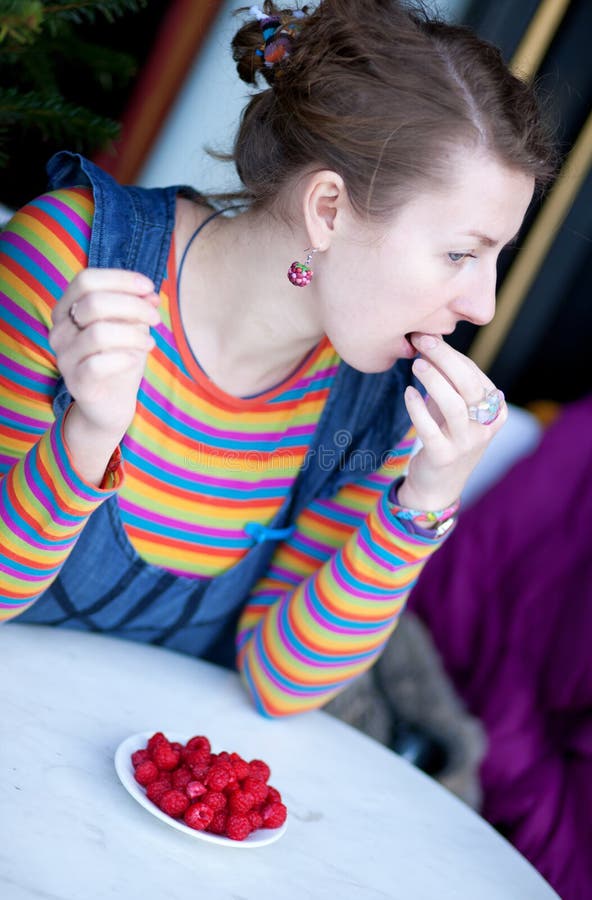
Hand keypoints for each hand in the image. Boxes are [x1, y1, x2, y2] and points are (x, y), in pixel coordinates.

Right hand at [49, 268, 160, 438]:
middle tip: (155, 318)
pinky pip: (98, 364)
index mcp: (67, 309)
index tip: (149, 287)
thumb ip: (137, 307)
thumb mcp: (131, 327)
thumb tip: (149, 294)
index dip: (120, 279)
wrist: (110, 404)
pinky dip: (124, 358)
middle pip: (93, 302)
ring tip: (149, 342)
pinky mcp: (76, 383)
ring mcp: (64, 357)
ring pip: (98, 333)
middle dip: (133, 306)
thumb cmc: (119, 358)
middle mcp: (59, 330)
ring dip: (134, 334)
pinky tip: (135, 359)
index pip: (86, 280)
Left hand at [398, 332, 506, 510]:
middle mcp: (486, 427)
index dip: (451, 353)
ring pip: (455, 406)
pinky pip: (430, 429)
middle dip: (446, 359)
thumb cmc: (445, 435)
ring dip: (434, 381)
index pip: (474, 374)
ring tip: (416, 364)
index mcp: (494, 410)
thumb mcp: (452, 406)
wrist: (438, 484)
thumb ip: (447, 379)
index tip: (427, 336)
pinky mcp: (444, 457)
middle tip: (422, 342)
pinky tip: (408, 393)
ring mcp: (467, 444)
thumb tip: (428, 342)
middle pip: (469, 386)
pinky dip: (417, 408)